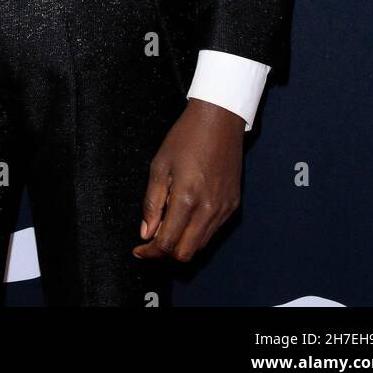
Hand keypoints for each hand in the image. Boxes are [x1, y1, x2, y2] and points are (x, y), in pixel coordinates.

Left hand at [133, 99, 243, 262]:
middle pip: (185, 253)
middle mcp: (209, 209)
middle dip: (165, 250)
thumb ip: (152, 202)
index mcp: (187, 199)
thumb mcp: (160, 165)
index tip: (139, 249)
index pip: (167, 243)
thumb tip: (146, 232)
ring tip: (170, 219)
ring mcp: (224, 209)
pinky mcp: (233, 205)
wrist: (220, 119)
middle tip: (153, 236)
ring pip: (200, 245)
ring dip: (182, 241)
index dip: (150, 251)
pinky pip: (213, 231)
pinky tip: (188, 212)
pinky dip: (197, 230)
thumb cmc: (186, 137)